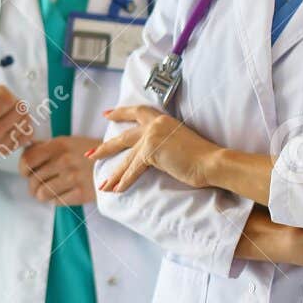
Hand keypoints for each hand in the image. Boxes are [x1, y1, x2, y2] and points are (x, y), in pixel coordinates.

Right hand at [0, 82, 35, 171]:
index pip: (7, 99)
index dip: (2, 90)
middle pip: (19, 109)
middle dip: (11, 99)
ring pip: (26, 121)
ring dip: (17, 111)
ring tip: (2, 110)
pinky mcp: (2, 150)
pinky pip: (26, 136)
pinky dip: (22, 125)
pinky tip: (10, 121)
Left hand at [19, 137, 100, 205]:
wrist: (117, 162)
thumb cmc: (87, 153)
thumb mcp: (67, 142)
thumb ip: (44, 147)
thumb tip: (22, 154)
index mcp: (59, 145)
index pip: (28, 160)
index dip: (23, 169)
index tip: (26, 172)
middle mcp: (65, 160)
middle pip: (33, 180)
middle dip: (32, 185)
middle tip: (39, 184)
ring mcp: (74, 177)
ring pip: (42, 194)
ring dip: (42, 194)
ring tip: (48, 190)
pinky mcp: (82, 193)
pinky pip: (56, 202)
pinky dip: (55, 200)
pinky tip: (61, 193)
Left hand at [92, 105, 221, 193]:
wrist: (212, 162)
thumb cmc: (202, 157)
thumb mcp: (178, 143)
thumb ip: (163, 143)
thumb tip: (153, 155)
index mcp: (163, 120)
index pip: (137, 112)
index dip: (121, 113)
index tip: (107, 115)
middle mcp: (155, 125)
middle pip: (124, 137)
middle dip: (105, 148)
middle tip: (90, 154)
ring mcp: (151, 137)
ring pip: (127, 159)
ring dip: (114, 174)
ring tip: (102, 185)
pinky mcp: (151, 152)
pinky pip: (133, 170)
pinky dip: (125, 181)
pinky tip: (116, 190)